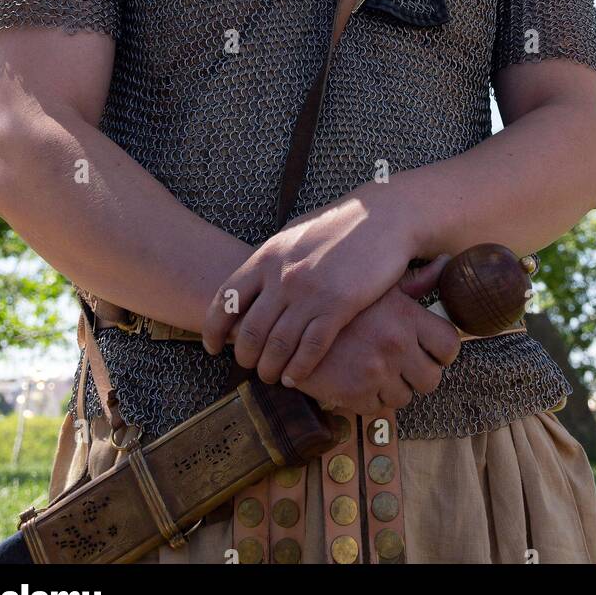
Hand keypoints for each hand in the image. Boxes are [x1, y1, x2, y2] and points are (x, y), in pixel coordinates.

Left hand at [201, 184, 419, 384]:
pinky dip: (299, 368)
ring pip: (277, 345)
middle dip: (244, 356)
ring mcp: (310, 293)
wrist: (383, 216)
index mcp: (267, 256)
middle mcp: (283, 276)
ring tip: (271, 376)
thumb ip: (272, 260)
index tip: (212, 347)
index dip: (213, 329)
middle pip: (250, 330)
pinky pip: (310, 348)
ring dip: (270, 368)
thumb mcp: (295, 234)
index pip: (226, 299)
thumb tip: (252, 283)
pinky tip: (295, 377)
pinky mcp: (339, 306)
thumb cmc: (340, 225)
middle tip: (248, 367)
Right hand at [283, 257, 461, 413]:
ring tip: (374, 370)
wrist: (286, 316)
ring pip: (404, 397)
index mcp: (406, 315)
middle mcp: (395, 343)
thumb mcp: (377, 283)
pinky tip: (356, 378)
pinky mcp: (353, 393)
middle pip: (431, 379)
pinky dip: (368, 398)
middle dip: (419, 376)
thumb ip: (415, 281)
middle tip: (404, 368)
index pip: (449, 345)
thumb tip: (446, 262)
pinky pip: (377, 408)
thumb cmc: (337, 294)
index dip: (443, 353)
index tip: (432, 353)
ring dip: (392, 388)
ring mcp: (375, 370)